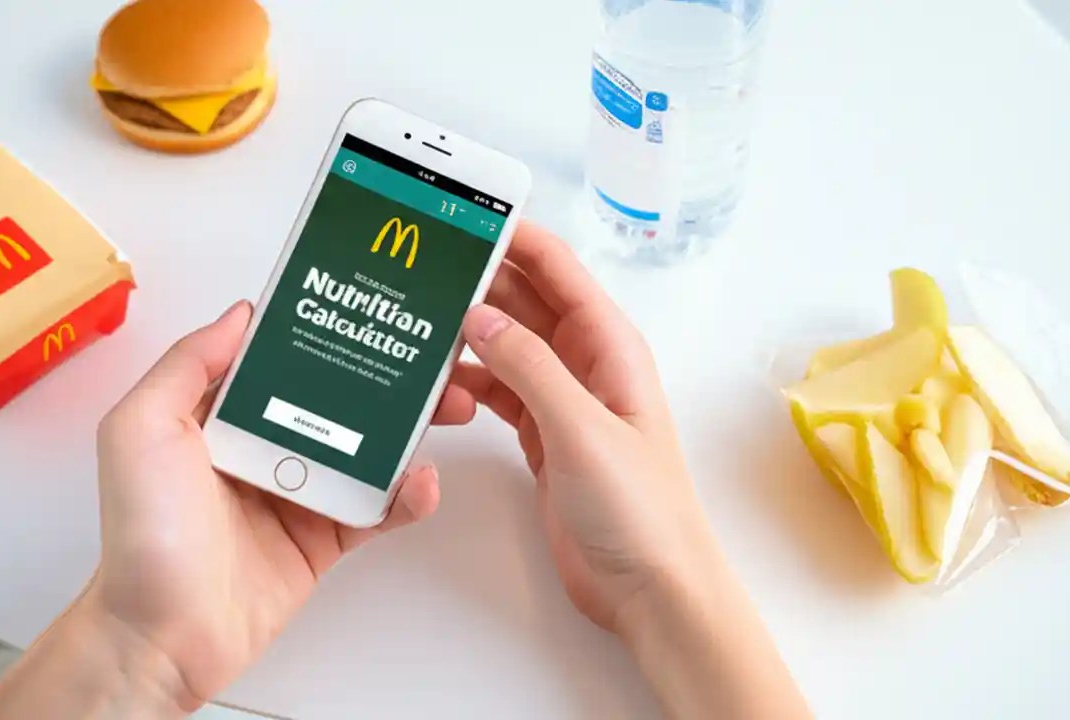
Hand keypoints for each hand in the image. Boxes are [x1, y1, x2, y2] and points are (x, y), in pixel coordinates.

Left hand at [86, 301, 475, 709]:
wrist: (163, 634)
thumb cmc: (144, 534)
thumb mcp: (141, 429)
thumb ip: (188, 365)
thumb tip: (242, 315)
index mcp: (221, 415)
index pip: (283, 360)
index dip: (326, 332)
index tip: (371, 309)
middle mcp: (264, 446)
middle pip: (339, 398)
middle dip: (389, 376)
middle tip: (434, 360)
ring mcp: (299, 493)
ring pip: (368, 447)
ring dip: (411, 427)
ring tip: (452, 408)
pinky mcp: (324, 539)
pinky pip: (376, 508)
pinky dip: (407, 496)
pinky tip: (423, 481)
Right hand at [458, 223, 807, 718]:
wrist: (652, 586)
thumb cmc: (640, 509)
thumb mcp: (581, 428)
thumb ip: (530, 367)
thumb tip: (480, 314)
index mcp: (609, 345)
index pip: (556, 267)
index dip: (512, 235)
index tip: (461, 215)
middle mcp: (586, 363)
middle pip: (524, 300)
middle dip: (477, 279)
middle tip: (420, 266)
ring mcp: (564, 399)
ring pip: (506, 345)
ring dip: (467, 334)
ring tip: (417, 322)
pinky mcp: (543, 435)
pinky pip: (499, 390)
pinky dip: (469, 383)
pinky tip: (437, 381)